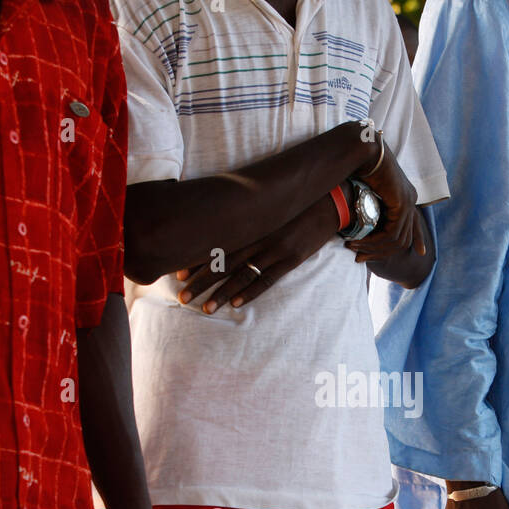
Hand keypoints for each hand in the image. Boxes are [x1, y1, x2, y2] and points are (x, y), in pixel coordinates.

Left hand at [176, 194, 338, 313]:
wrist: (330, 200)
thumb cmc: (293, 202)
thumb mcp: (267, 204)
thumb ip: (246, 216)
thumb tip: (220, 225)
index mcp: (249, 221)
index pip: (216, 243)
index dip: (197, 260)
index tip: (178, 273)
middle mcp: (258, 235)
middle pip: (224, 262)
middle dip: (202, 281)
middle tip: (182, 297)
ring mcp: (275, 248)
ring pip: (242, 274)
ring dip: (222, 293)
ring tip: (205, 308)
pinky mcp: (292, 258)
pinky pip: (268, 279)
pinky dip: (251, 292)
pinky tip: (236, 304)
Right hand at [351, 135, 424, 260]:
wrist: (362, 150)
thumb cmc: (357, 166)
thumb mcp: (365, 191)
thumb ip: (369, 206)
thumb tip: (360, 222)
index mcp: (405, 194)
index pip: (416, 223)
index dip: (419, 238)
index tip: (421, 251)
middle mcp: (410, 198)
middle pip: (404, 238)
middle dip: (382, 252)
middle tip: (361, 258)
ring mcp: (408, 201)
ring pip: (397, 240)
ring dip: (374, 249)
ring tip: (355, 250)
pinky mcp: (402, 203)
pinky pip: (392, 233)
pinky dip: (376, 242)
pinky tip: (361, 243)